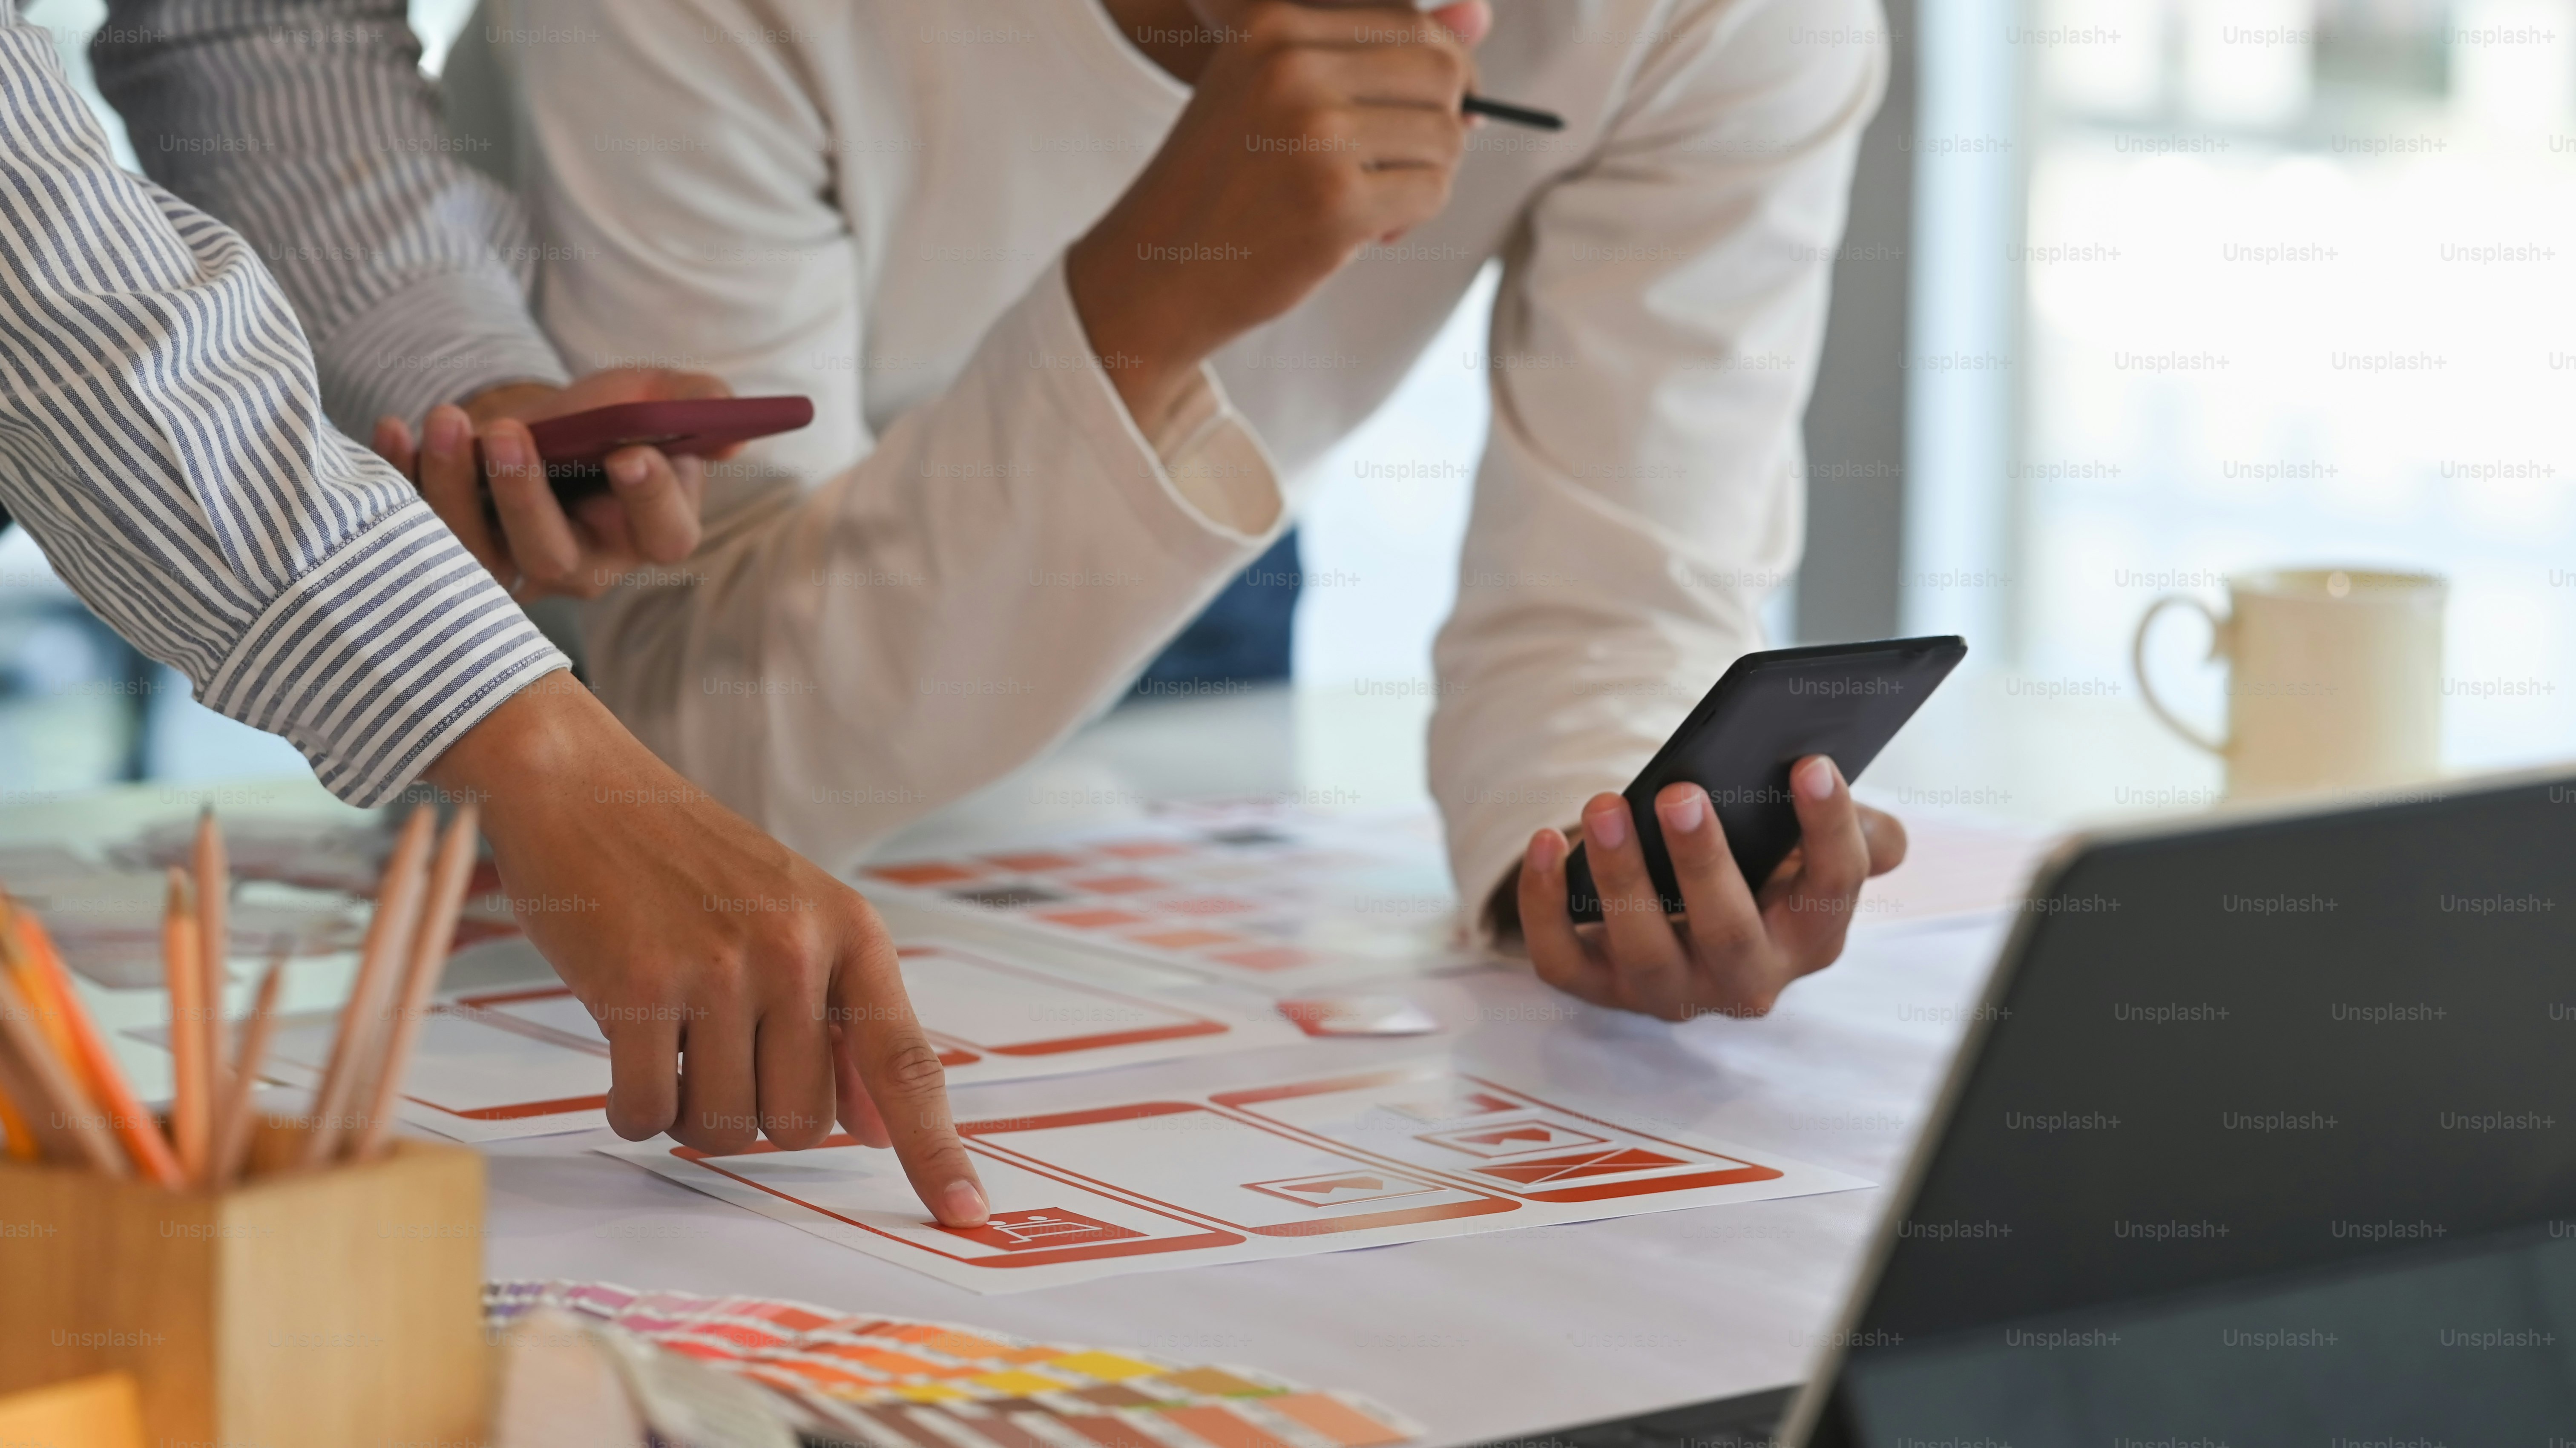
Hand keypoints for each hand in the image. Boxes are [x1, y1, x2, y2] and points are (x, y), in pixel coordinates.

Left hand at [371, 368, 726, 601]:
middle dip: (526, 496)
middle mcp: (584, 566)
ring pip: (479, 554)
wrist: (543, 430)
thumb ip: (694, 402)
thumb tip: (730, 421)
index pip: (664, 534)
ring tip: (447, 418)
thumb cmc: (605, 418)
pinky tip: (396, 429)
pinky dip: (404, 478)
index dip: (648, 498)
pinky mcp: (455, 553)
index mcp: (649, 532)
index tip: (628, 452)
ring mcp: (514, 567)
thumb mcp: (653, 396)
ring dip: (454, 486)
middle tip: (506, 433)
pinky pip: (420, 531)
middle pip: (554, 556)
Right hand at [422, 672, 987, 1226]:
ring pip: (722, 1127)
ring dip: (687, 1108)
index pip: (907, 1064)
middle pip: (800, 1124)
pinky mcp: (638, 984)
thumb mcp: (793, 920)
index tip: (968, 1215)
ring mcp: (719, 967)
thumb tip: (876, 1128)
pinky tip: (623, 1045)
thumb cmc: (690, 865)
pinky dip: (630, 1106)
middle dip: (755, 1112)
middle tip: (715, 1046)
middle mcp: (797, 950)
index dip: (936, 1150)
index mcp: (851, 935)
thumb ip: (839, 1022)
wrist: (585, 787)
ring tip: (669, 1032)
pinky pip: (646, 1112)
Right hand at [1067, 0, 1482, 429]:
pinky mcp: (1335, 202)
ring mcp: (1314, 134)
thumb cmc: (1227, 181)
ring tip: (1372, 200)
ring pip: (1446, 136)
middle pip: (1442, 73)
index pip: (1412, 25)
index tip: (1424, 113)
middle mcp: (1292, 67)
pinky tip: (1366, 231)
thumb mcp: (1276, 90)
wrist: (1156, 270)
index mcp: (1274, 26)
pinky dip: (1412, 216)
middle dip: (1441, 123)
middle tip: (1402, 163)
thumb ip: (1372, 52)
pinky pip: (1432, 191)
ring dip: (1424, 175)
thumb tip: (1481, 17)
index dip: (1441, 73)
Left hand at [1503, 757, 1908, 1021]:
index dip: (1828, 828)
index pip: (1832, 889)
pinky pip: (1563, 960)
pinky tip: (1545, 840)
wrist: (1682, 917)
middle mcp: (1744, 979)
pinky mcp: (1601, 989)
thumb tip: (1826, 769)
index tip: (1810, 762)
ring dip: (1622, 877)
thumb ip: (1846, 818)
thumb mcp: (1806, 847)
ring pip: (1644, 950)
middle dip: (1704, 863)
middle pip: (1729, 934)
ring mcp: (1670, 991)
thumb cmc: (1755, 865)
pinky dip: (1545, 905)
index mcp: (1810, 936)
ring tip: (1606, 805)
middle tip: (1681, 793)